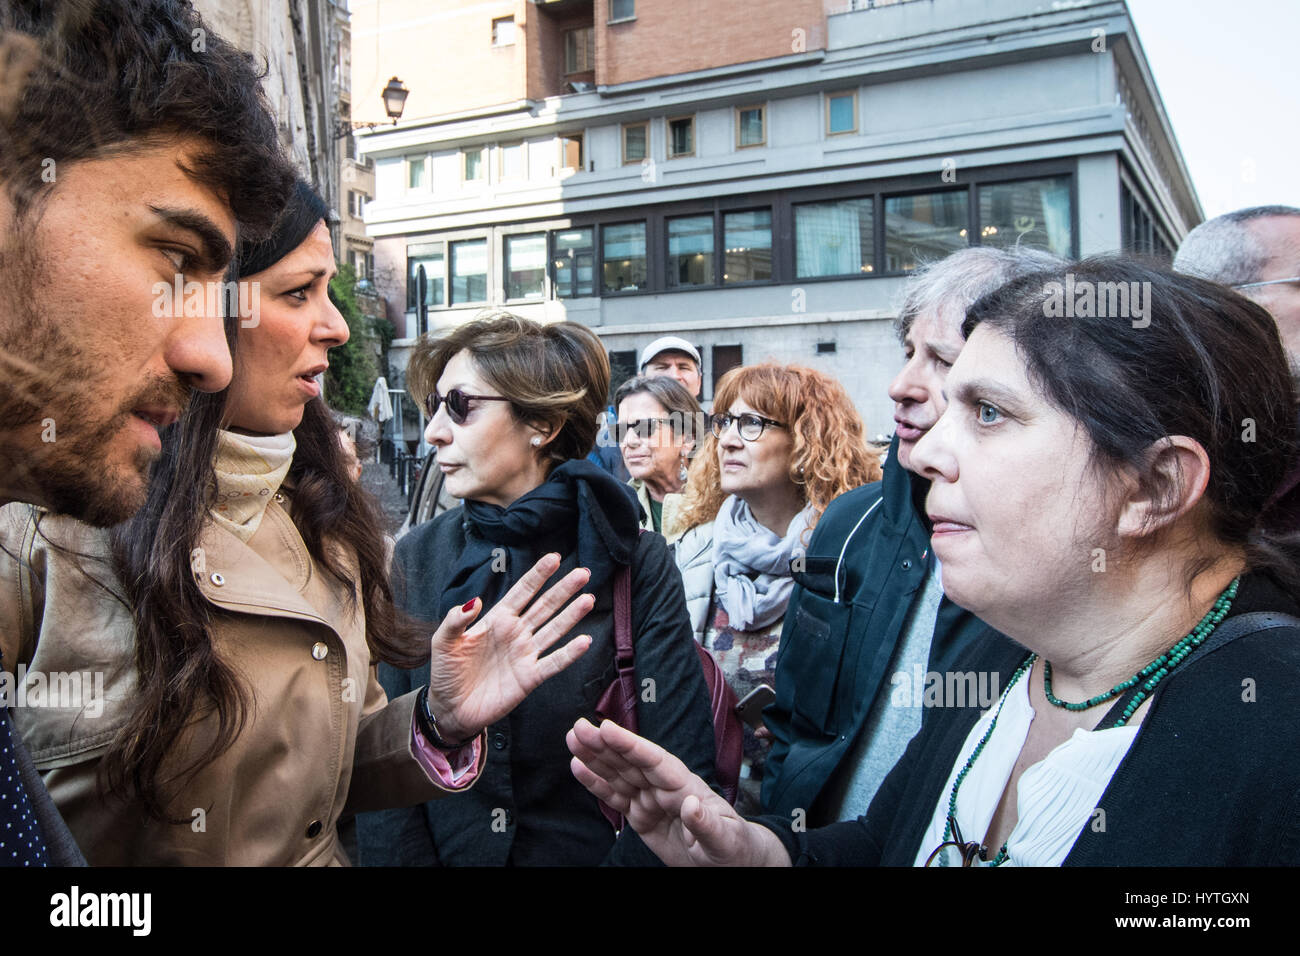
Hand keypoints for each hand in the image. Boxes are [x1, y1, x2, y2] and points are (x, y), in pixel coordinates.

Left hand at [427, 553, 592, 741]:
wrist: (450, 709)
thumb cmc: (447, 673)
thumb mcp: (444, 642)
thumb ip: (456, 620)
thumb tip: (474, 601)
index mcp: (497, 619)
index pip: (522, 592)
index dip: (538, 575)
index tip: (554, 558)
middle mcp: (516, 633)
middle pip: (544, 606)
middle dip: (563, 589)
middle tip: (583, 573)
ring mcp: (525, 654)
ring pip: (554, 629)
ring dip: (571, 615)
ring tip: (588, 599)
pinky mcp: (530, 677)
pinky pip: (553, 663)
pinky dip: (569, 653)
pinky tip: (584, 641)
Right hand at [566, 718, 790, 866]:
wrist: (731, 861)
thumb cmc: (734, 845)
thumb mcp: (725, 838)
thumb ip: (706, 822)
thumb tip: (692, 803)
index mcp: (685, 786)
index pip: (654, 761)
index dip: (630, 744)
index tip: (608, 729)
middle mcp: (664, 787)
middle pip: (631, 761)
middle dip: (605, 744)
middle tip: (579, 726)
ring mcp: (651, 800)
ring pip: (619, 774)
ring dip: (596, 757)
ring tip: (573, 738)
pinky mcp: (641, 815)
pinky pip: (615, 797)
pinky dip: (596, 783)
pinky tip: (579, 767)